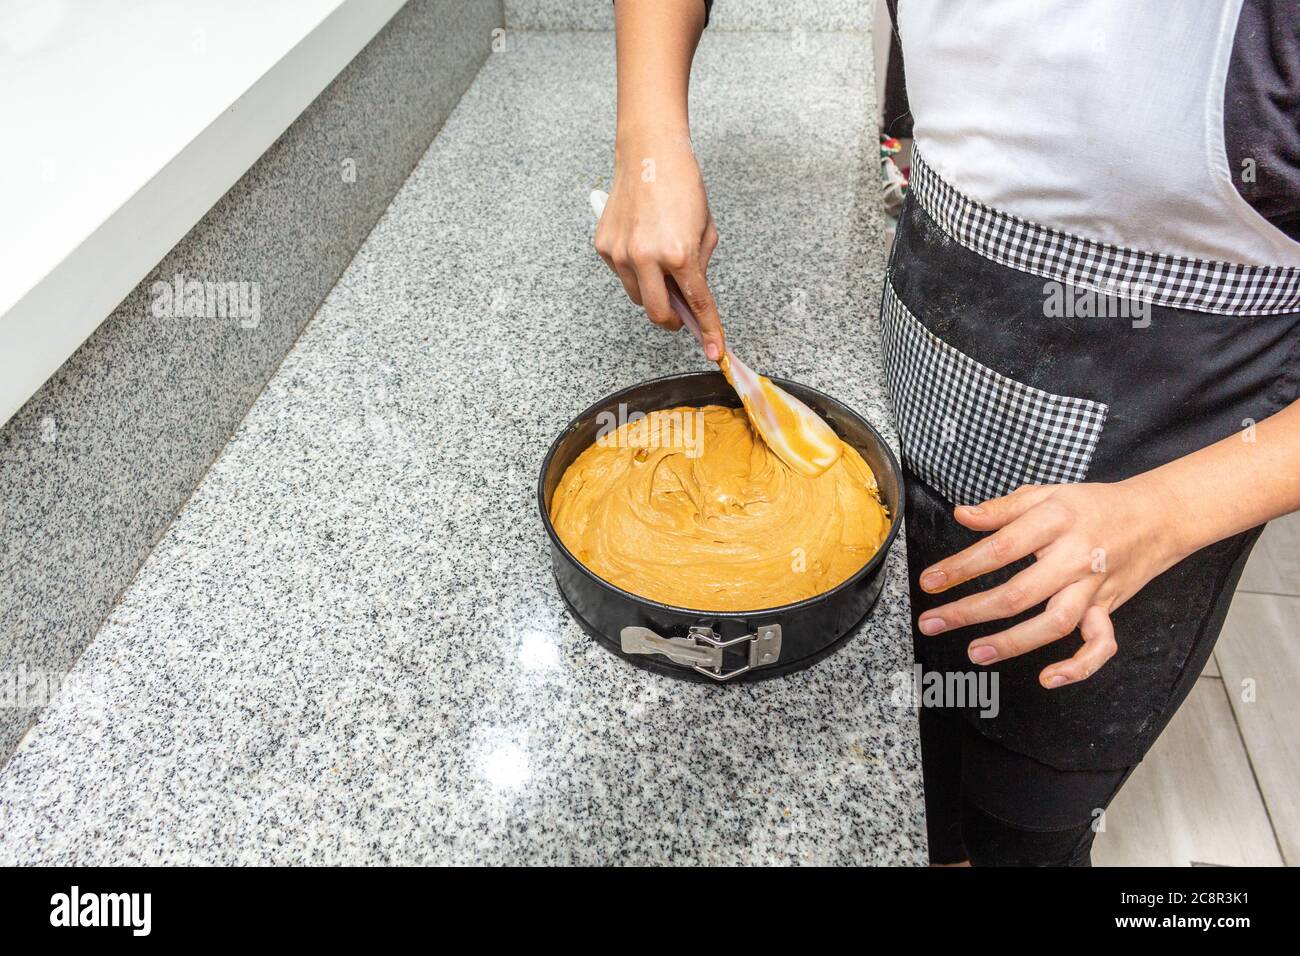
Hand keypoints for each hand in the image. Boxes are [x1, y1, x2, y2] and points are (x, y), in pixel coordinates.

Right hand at [594, 129, 723, 358]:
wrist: (649, 153)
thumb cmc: (682, 185)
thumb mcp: (705, 229)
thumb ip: (699, 266)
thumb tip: (692, 295)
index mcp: (679, 253)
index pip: (697, 304)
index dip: (709, 331)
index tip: (715, 351)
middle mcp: (646, 257)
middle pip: (658, 314)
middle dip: (673, 321)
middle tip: (682, 314)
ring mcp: (620, 254)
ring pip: (638, 296)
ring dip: (653, 292)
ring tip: (662, 265)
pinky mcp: (603, 247)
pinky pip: (622, 274)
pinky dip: (635, 270)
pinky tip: (642, 246)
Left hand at [916, 478, 1188, 688]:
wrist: (1157, 516)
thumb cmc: (1093, 505)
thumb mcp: (1047, 494)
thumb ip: (1002, 507)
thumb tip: (962, 515)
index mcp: (1055, 522)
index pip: (1000, 548)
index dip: (961, 567)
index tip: (930, 582)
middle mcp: (1074, 557)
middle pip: (1018, 592)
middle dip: (970, 611)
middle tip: (933, 623)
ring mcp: (1093, 587)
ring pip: (1054, 623)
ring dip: (1012, 643)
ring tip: (975, 653)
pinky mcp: (1109, 607)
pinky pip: (1100, 645)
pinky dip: (1078, 666)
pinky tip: (1048, 678)